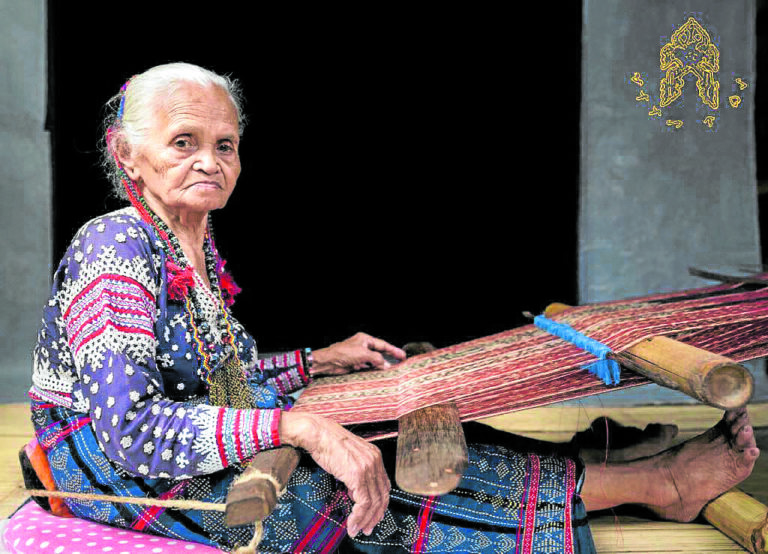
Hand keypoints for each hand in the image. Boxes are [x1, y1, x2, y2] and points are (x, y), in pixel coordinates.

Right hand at [280, 411, 390, 535]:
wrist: (318, 434)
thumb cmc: (328, 443)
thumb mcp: (348, 457)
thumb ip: (356, 473)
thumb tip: (355, 492)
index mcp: (374, 456)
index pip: (384, 486)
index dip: (380, 504)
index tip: (373, 516)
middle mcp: (375, 461)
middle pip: (382, 496)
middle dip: (375, 516)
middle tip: (368, 528)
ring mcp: (368, 468)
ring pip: (374, 502)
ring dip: (365, 520)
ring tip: (356, 529)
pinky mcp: (358, 475)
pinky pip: (363, 502)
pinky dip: (358, 516)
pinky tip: (352, 523)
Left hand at [311, 332, 405, 376]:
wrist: (328, 362)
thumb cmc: (343, 353)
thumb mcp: (363, 354)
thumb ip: (377, 359)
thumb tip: (387, 365)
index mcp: (365, 339)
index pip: (382, 344)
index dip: (393, 350)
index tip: (402, 355)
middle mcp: (362, 346)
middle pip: (379, 352)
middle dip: (388, 358)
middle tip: (400, 363)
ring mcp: (359, 355)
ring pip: (374, 360)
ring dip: (381, 365)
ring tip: (391, 370)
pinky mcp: (355, 363)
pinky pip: (368, 367)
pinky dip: (373, 370)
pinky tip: (379, 373)